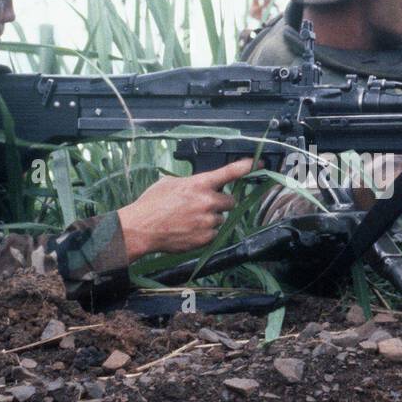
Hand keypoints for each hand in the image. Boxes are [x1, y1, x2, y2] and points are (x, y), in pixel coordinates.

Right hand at [116, 158, 254, 260]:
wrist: (141, 228)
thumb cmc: (151, 203)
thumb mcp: (169, 183)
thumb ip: (190, 183)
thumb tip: (198, 186)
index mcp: (199, 184)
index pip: (230, 172)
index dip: (247, 167)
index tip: (260, 163)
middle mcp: (208, 201)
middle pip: (230, 201)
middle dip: (221, 202)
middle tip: (204, 205)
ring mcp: (208, 221)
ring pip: (220, 218)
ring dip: (211, 218)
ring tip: (190, 220)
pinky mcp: (205, 238)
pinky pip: (213, 233)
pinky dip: (204, 232)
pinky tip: (189, 230)